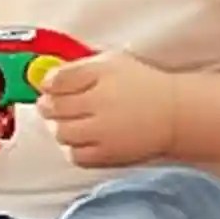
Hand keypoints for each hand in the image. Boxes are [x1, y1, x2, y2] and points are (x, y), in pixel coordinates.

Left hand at [36, 51, 175, 167]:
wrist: (174, 114)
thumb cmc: (140, 85)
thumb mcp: (112, 63)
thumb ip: (78, 67)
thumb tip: (45, 78)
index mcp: (102, 74)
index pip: (59, 80)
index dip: (47, 83)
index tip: (48, 86)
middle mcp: (102, 102)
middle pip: (54, 107)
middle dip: (47, 105)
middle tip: (52, 105)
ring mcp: (105, 131)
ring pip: (61, 133)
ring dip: (59, 127)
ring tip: (70, 121)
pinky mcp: (109, 154)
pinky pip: (75, 155)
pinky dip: (72, 148)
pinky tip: (82, 138)